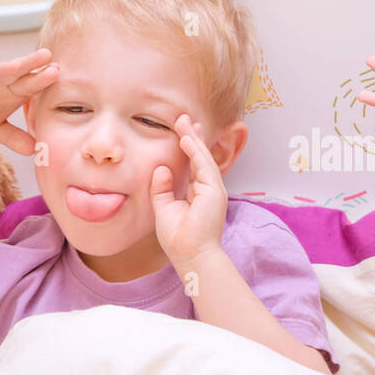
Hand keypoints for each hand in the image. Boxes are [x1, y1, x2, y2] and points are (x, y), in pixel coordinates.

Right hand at [0, 49, 58, 154]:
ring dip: (30, 63)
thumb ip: (15, 139)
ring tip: (46, 56)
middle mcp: (7, 84)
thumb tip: (35, 151)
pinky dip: (4, 68)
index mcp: (14, 96)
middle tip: (62, 68)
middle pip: (30, 78)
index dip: (50, 88)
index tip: (71, 87)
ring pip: (14, 69)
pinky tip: (17, 65)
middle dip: (45, 73)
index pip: (36, 91)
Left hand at [150, 113, 227, 267]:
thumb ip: (162, 189)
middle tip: (183, 118)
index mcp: (199, 194)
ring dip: (193, 138)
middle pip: (200, 157)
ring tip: (183, 121)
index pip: (194, 165)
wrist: (191, 256)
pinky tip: (186, 137)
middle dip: (192, 137)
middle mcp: (209, 189)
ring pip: (203, 157)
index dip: (187, 147)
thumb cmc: (179, 239)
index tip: (180, 131)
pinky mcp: (214, 192)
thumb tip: (160, 169)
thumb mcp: (164, 208)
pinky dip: (195, 150)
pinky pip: (204, 165)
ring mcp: (214, 190)